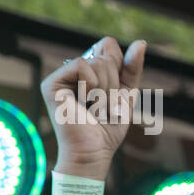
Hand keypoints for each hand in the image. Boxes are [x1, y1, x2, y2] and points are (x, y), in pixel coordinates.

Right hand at [40, 35, 145, 178]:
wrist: (93, 151)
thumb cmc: (108, 128)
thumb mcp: (127, 94)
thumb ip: (132, 68)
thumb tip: (142, 42)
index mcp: (89, 71)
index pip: (109, 46)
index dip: (120, 68)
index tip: (114, 93)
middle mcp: (73, 71)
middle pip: (106, 55)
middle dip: (114, 84)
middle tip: (103, 105)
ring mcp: (61, 76)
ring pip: (97, 62)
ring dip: (106, 90)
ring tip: (94, 108)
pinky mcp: (51, 83)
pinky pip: (81, 64)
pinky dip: (91, 86)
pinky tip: (83, 102)